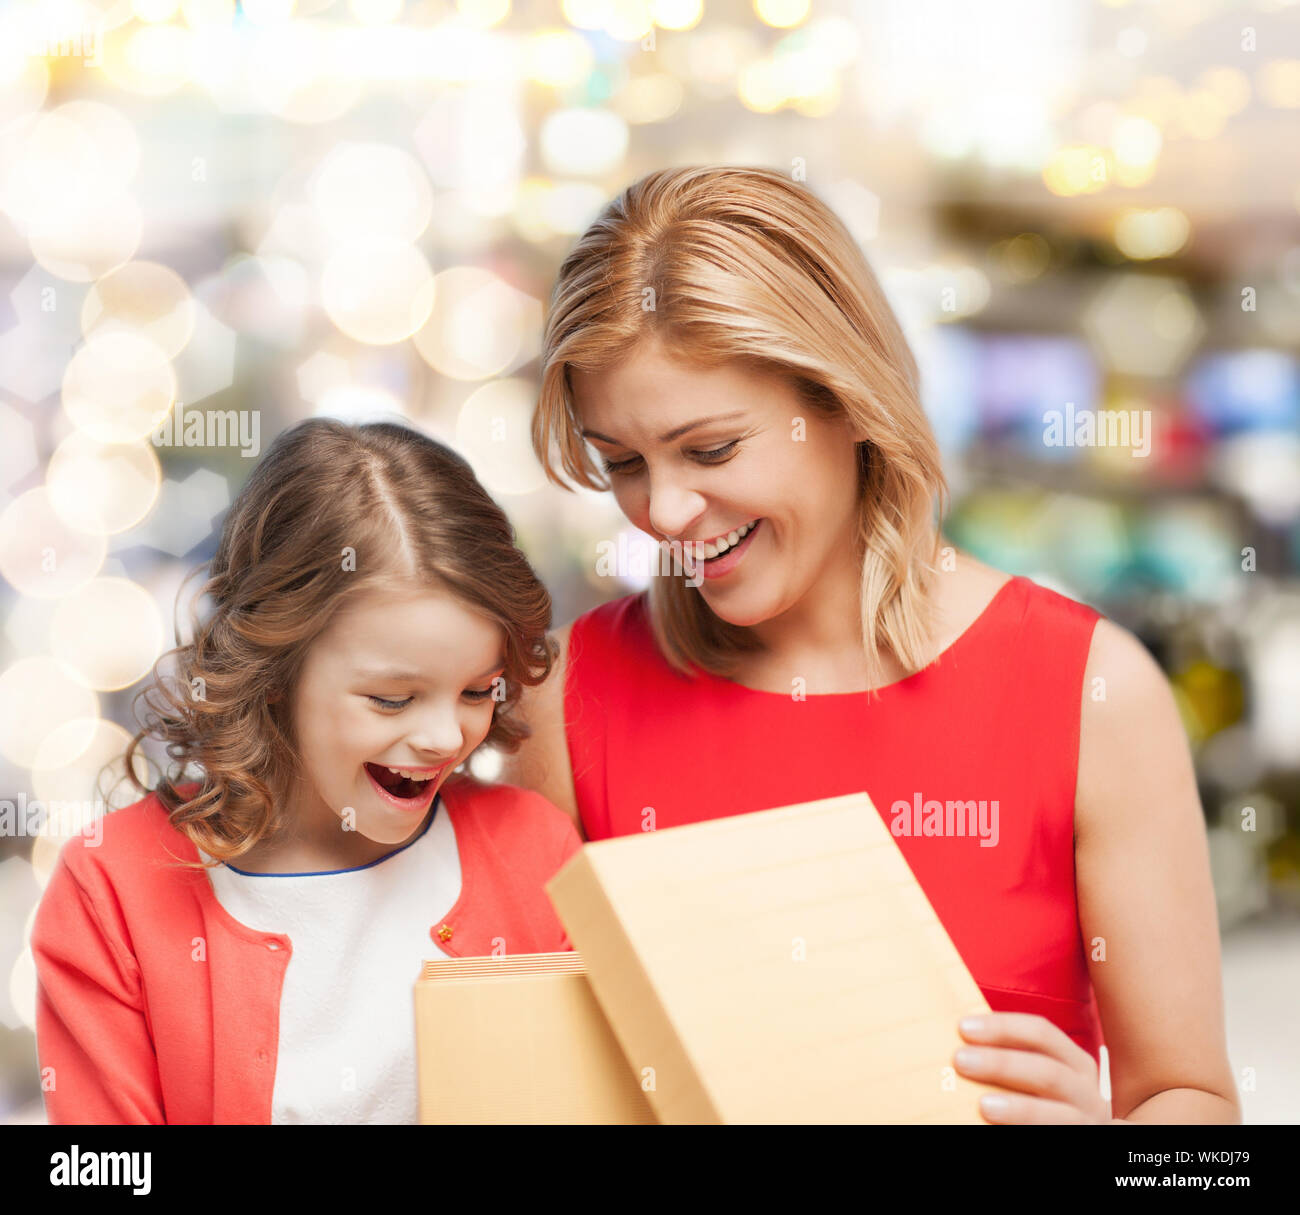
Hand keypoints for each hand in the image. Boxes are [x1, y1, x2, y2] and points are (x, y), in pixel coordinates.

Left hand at [952, 1012, 1112, 1123]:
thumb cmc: (1040, 1103)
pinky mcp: (1083, 1141)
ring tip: (984, 1105)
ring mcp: (1087, 1122)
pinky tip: (997, 1127)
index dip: (1003, 1027)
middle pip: (1048, 1070)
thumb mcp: (1034, 1077)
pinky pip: (1059, 1134)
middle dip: (1002, 1064)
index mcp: (1074, 1062)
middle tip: (960, 1060)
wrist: (1057, 1131)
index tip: (963, 1026)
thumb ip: (1008, 1060)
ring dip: (1019, 1108)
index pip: (1041, 1033)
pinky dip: (1028, 1128)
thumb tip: (958, 1045)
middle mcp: (1087, 1091)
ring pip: (1058, 1114)